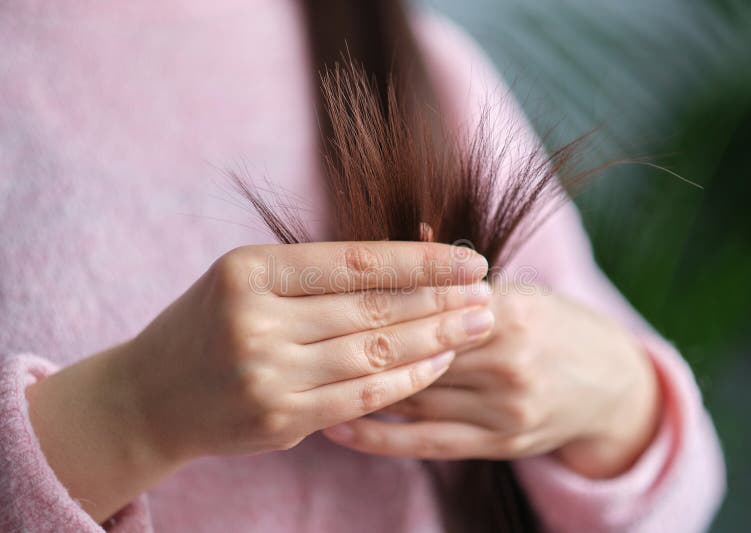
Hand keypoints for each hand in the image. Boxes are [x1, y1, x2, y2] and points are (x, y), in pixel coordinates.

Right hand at [26, 241, 493, 521]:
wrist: (151, 397)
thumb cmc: (209, 325)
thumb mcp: (248, 278)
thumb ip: (316, 274)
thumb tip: (409, 265)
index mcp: (249, 270)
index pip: (354, 261)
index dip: (421, 260)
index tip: (470, 258)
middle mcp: (256, 320)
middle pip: (372, 308)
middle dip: (440, 299)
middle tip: (486, 293)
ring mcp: (267, 374)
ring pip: (374, 352)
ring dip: (435, 338)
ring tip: (477, 323)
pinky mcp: (280, 418)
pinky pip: (361, 396)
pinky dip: (406, 379)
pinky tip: (439, 362)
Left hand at [322, 285, 660, 478]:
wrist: (613, 386)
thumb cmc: (556, 327)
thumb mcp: (522, 290)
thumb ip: (465, 274)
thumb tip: (413, 233)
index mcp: (513, 314)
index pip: (431, 306)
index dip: (379, 303)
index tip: (328, 298)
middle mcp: (510, 363)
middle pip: (418, 351)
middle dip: (361, 343)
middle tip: (306, 338)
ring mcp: (505, 409)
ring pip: (416, 396)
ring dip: (360, 387)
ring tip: (307, 379)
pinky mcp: (499, 444)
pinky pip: (427, 443)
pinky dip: (380, 438)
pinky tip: (340, 427)